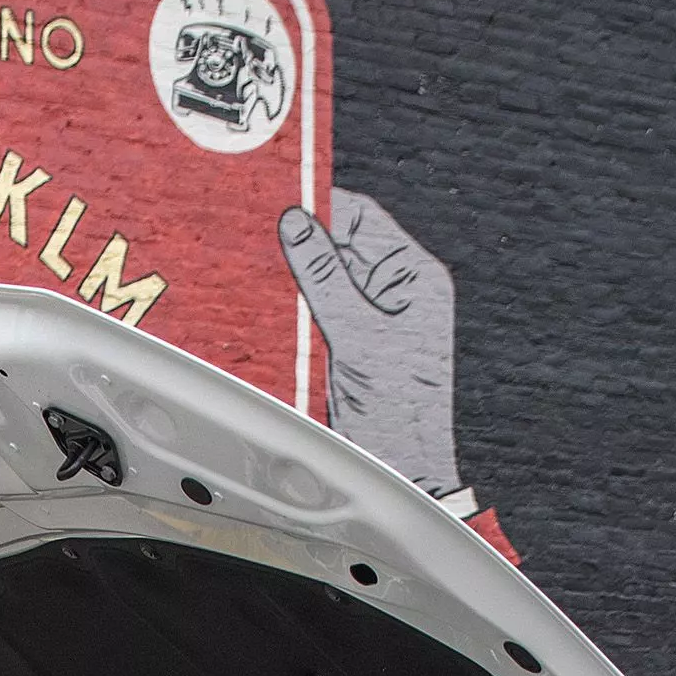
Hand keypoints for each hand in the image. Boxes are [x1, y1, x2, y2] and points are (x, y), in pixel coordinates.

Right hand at [276, 189, 460, 498]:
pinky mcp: (352, 345)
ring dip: (297, 282)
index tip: (280, 204)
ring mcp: (373, 317)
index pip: (361, 216)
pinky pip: (319, 312)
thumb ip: (325, 275)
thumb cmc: (401, 412)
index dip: (320, 206)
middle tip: (262, 243)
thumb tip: (297, 223)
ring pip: (324, 279)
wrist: (406, 471)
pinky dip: (298, 311)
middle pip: (339, 245)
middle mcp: (395, 290)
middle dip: (302, 246)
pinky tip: (280, 315)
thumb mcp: (357, 334)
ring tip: (268, 282)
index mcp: (412, 274)